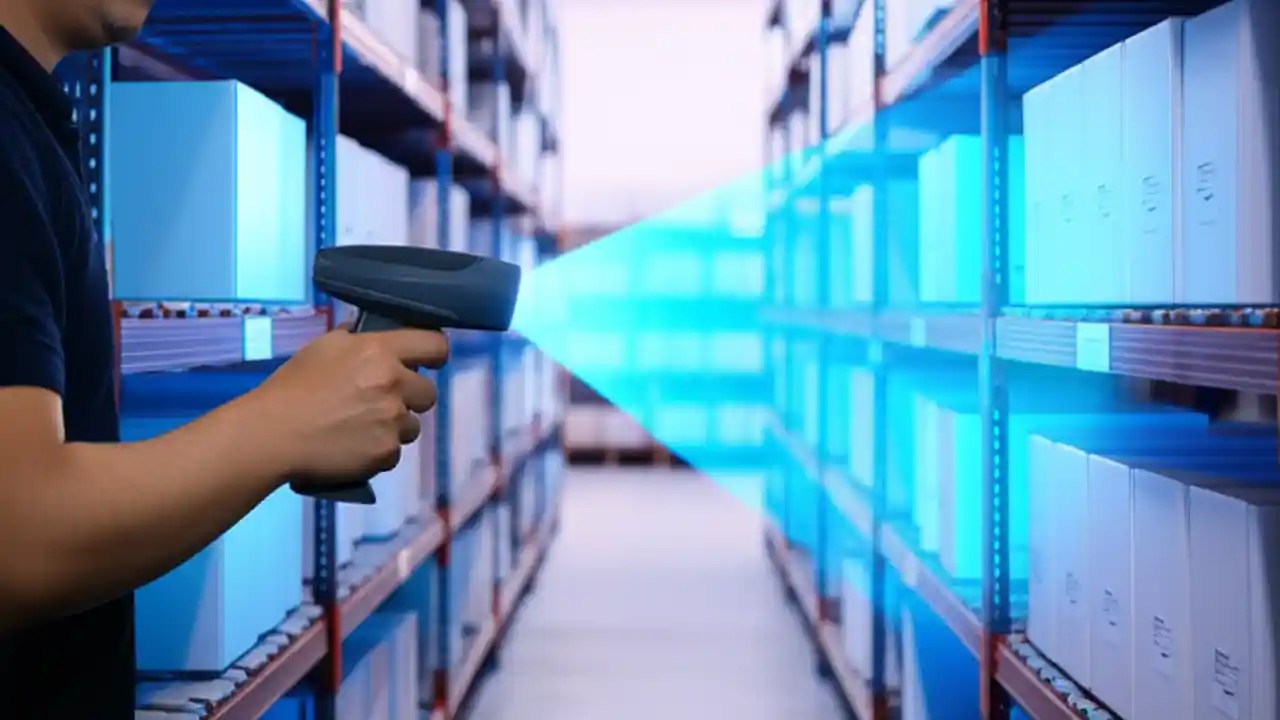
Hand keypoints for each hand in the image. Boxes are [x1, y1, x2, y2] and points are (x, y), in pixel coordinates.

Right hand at [246, 327, 448, 484]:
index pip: (435, 344)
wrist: (272, 434)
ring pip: (412, 425)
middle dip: (411, 397)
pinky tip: (353, 446)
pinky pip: (394, 451)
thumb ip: (353, 337)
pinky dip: (378, 451)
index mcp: (380, 351)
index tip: (428, 360)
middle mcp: (393, 383)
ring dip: (394, 426)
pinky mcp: (386, 452)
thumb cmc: (292, 387)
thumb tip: (367, 331)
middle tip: (382, 401)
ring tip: (360, 427)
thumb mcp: (322, 347)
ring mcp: (392, 420)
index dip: (434, 353)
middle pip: (429, 392)